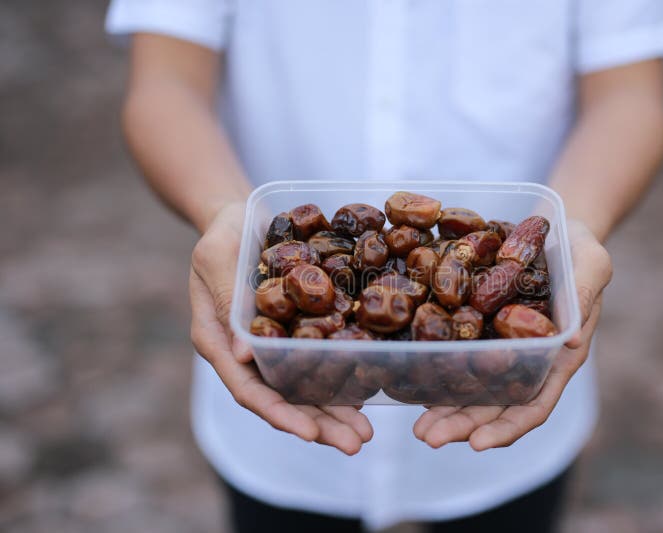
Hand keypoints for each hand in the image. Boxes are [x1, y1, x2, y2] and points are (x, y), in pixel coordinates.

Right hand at [189, 203, 372, 454]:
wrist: (238, 217)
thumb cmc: (222, 232)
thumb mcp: (217, 257)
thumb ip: (228, 300)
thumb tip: (243, 356)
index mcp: (218, 341)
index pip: (247, 389)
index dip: (279, 414)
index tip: (311, 434)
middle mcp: (244, 353)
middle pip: (281, 400)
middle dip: (318, 425)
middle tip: (357, 443)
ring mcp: (268, 346)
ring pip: (302, 389)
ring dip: (334, 412)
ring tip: (368, 431)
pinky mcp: (292, 332)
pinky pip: (317, 362)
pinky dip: (340, 379)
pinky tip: (368, 392)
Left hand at [413, 220, 611, 450]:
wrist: (556, 230)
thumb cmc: (582, 248)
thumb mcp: (591, 264)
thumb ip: (582, 295)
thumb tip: (571, 342)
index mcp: (559, 358)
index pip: (534, 406)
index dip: (507, 428)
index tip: (476, 445)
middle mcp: (528, 362)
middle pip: (494, 408)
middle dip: (461, 426)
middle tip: (425, 437)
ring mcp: (501, 348)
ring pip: (471, 391)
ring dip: (443, 411)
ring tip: (414, 426)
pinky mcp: (478, 327)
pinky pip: (456, 355)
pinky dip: (436, 372)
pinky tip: (410, 381)